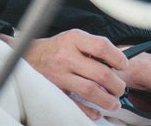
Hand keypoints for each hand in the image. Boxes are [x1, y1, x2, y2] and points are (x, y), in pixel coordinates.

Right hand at [2, 29, 127, 120]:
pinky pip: (75, 105)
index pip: (101, 47)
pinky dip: (89, 112)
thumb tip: (118, 64)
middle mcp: (66, 56)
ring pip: (90, 91)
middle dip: (117, 84)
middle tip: (120, 88)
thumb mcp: (74, 38)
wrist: (27, 55)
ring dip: (107, 100)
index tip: (123, 65)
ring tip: (114, 102)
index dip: (118, 58)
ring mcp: (60, 75)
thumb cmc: (57, 48)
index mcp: (73, 39)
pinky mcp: (55, 90)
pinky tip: (97, 112)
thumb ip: (94, 48)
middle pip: (100, 73)